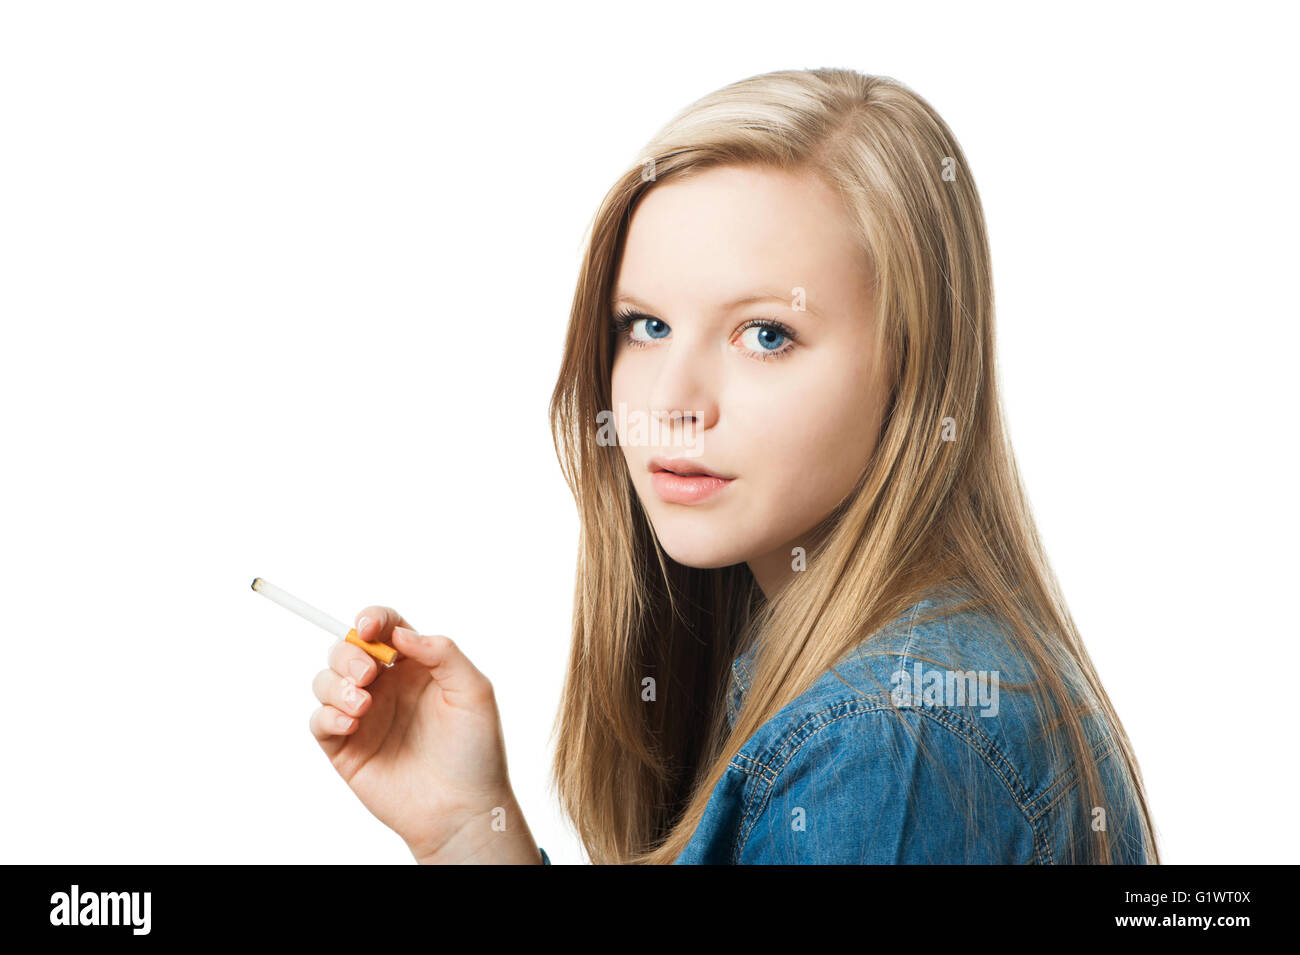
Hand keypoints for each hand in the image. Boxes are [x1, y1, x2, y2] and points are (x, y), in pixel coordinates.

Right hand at [309, 605, 540, 862]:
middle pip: (347, 650)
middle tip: (370, 674)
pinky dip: (327, 716)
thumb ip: (442, 652)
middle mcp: (386, 687)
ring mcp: (364, 717)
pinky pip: (319, 721)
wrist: (464, 809)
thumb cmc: (476, 751)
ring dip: (336, 684)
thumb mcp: (474, 691)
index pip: (385, 627)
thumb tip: (400, 633)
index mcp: (416, 666)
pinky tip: (351, 723)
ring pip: (326, 681)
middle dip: (349, 654)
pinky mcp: (347, 749)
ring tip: (363, 705)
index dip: (371, 618)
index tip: (368, 627)